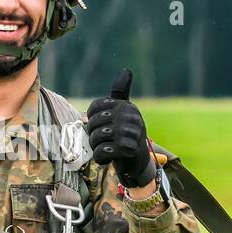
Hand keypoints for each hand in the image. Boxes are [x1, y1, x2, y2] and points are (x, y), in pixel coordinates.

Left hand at [86, 68, 156, 188]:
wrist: (139, 162)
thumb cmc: (127, 135)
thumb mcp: (124, 112)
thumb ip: (120, 93)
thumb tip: (127, 70)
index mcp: (126, 106)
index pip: (94, 108)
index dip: (92, 120)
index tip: (102, 126)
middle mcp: (129, 116)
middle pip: (93, 123)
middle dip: (93, 136)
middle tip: (105, 141)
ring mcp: (128, 132)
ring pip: (95, 138)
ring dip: (97, 147)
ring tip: (108, 148)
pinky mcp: (126, 149)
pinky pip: (100, 152)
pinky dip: (100, 158)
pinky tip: (109, 157)